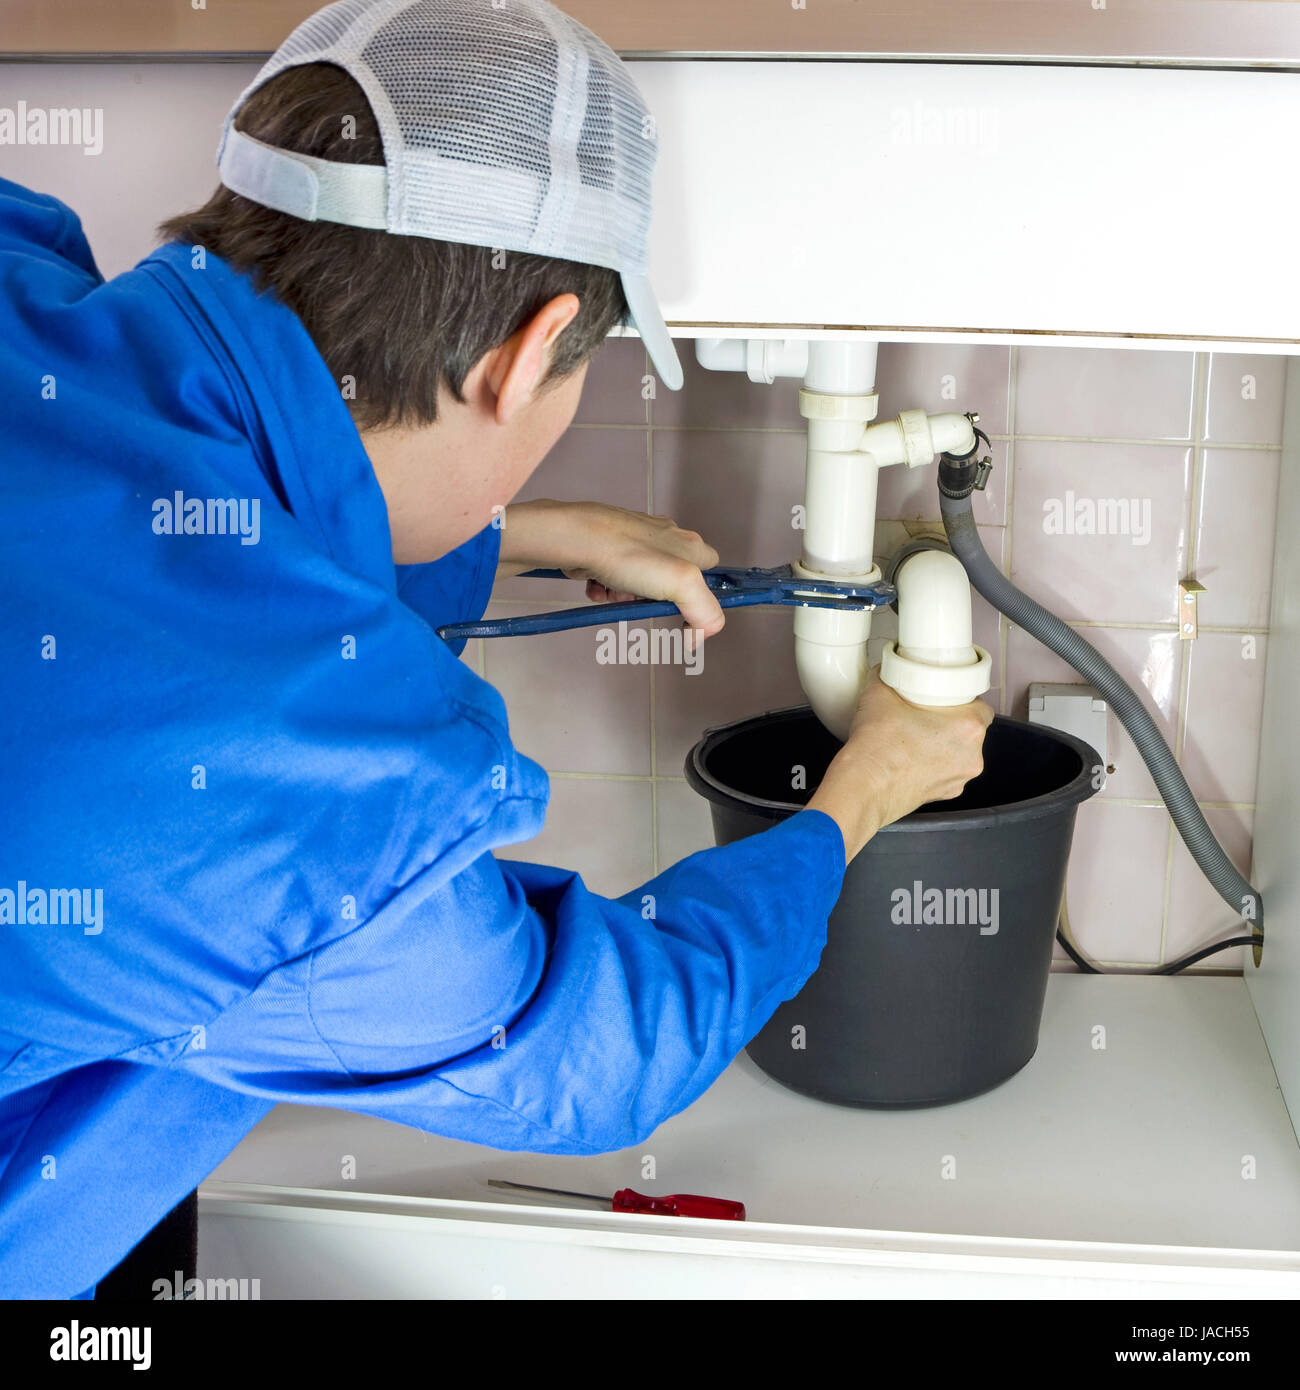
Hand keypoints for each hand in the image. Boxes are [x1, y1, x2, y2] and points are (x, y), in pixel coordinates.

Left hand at [497, 500, 724, 638]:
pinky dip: (604, 586)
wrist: (575, 538)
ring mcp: (635, 537)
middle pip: (669, 582)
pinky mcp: (608, 543)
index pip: (709, 575)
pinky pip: (613, 574)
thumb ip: (705, 613)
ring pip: (638, 581)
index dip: (697, 598)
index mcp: (691, 543)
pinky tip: (595, 585)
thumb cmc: (630, 557)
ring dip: (625, 595)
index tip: (677, 612)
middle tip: (637, 601)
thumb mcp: (682, 585)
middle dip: (652, 599)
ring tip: (611, 593)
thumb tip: (697, 639)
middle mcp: (666, 536)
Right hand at [808, 667, 993, 860]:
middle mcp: (971, 756)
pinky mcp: (943, 795)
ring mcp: (958, 780)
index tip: (946, 697)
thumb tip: (883, 672)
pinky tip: (909, 757)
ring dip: (943, 745)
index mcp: (968, 727)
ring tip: (915, 736)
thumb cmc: (877, 749)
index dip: (964, 699)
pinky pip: (944, 773)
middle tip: (926, 714)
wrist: (862, 788)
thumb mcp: (878, 695)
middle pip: (971, 731)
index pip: (982, 706)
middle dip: (952, 722)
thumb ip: (886, 677)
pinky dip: (932, 765)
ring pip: (958, 754)